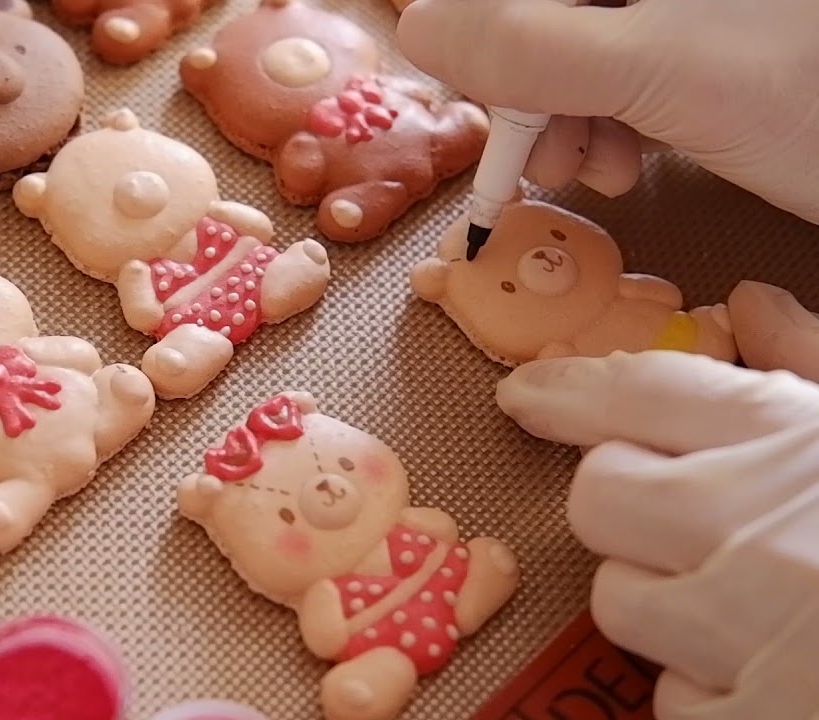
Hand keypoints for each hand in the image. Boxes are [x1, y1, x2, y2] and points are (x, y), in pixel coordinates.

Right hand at [396, 0, 818, 224]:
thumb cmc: (808, 99)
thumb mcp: (657, 69)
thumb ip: (531, 45)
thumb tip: (418, 28)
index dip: (480, 32)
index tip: (483, 94)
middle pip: (531, 21)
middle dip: (522, 91)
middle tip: (540, 154)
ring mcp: (661, 18)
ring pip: (560, 57)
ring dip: (554, 123)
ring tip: (592, 168)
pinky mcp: (680, 56)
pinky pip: (600, 83)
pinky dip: (594, 130)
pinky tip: (618, 163)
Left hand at [493, 350, 818, 719]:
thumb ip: (812, 368)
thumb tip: (750, 308)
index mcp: (797, 448)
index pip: (645, 393)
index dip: (571, 390)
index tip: (524, 395)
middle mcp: (758, 533)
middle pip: (599, 498)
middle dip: (625, 507)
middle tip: (690, 524)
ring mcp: (747, 634)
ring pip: (619, 602)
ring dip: (662, 605)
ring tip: (750, 606)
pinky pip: (668, 698)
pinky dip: (704, 687)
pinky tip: (766, 670)